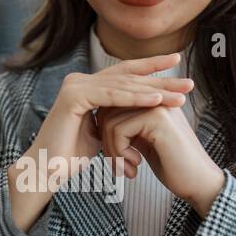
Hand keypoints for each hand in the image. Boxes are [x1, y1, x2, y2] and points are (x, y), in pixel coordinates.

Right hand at [6, 54, 192, 230]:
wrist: (47, 171)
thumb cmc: (72, 156)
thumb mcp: (102, 131)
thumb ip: (115, 116)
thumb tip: (138, 113)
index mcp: (87, 86)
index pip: (125, 74)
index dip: (152, 69)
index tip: (178, 65)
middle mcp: (79, 81)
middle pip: (127, 77)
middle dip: (160, 80)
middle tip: (188, 84)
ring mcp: (75, 86)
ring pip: (122, 86)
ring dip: (153, 90)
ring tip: (179, 95)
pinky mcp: (73, 98)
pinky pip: (110, 96)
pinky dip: (134, 98)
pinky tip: (156, 100)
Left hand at [96, 104, 225, 216]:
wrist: (199, 183)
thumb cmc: (172, 166)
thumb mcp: (144, 141)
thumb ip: (128, 127)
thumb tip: (98, 121)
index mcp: (153, 99)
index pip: (113, 104)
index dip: (105, 131)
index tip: (114, 156)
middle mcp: (156, 96)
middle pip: (107, 110)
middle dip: (105, 141)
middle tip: (117, 166)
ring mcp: (158, 105)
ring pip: (110, 120)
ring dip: (112, 150)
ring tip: (125, 169)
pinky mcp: (157, 118)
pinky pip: (119, 130)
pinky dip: (120, 153)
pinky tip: (135, 166)